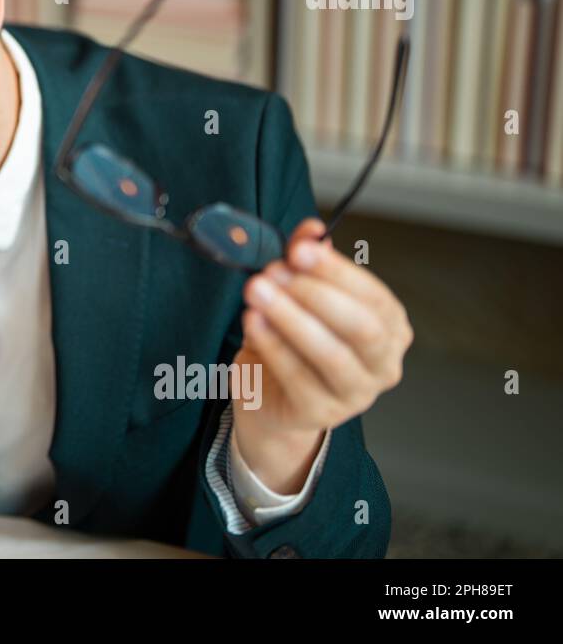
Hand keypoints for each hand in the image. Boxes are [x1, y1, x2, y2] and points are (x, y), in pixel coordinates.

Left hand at [231, 218, 413, 491]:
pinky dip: (273, 345)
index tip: (300, 249)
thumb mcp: (299, 295)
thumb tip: (311, 229)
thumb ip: (306, 260)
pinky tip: (252, 321)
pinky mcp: (320, 413)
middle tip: (276, 270)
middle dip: (317, 294)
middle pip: (362, 328)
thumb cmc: (294, 341)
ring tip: (257, 290)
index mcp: (389, 328)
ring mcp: (356, 394)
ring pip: (331, 355)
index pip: (375, 297)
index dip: (337, 271)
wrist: (271, 396)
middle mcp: (383, 363)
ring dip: (290, 318)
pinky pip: (297, 377)